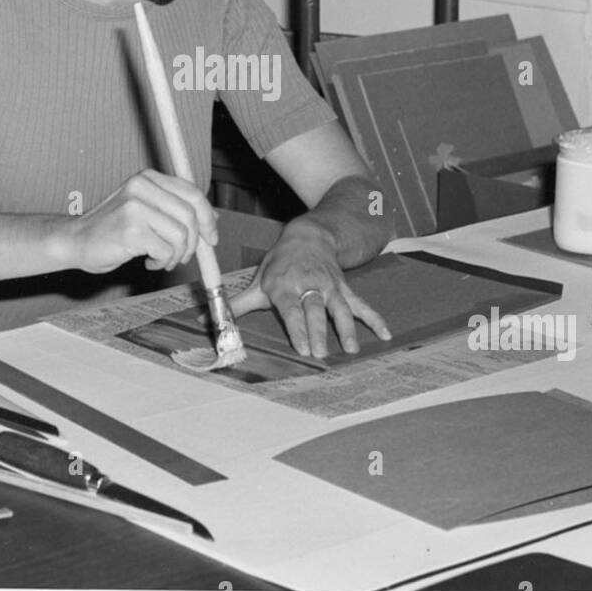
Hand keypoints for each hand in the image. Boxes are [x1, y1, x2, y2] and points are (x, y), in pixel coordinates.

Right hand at [68, 170, 217, 274]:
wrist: (76, 241)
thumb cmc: (112, 229)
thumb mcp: (146, 211)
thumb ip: (174, 210)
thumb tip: (212, 218)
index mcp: (148, 178)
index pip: (192, 192)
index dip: (207, 217)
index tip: (211, 238)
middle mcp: (142, 186)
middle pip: (190, 215)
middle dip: (193, 242)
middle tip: (183, 256)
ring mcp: (135, 207)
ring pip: (180, 235)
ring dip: (176, 255)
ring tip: (161, 259)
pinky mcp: (131, 229)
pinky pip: (165, 251)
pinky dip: (162, 262)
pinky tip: (148, 261)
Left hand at [229, 223, 390, 358]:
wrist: (308, 236)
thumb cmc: (279, 264)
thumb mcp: (257, 282)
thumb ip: (235, 306)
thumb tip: (206, 321)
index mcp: (284, 286)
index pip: (291, 309)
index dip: (297, 328)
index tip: (303, 348)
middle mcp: (309, 285)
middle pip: (315, 310)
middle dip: (319, 332)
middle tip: (322, 354)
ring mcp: (330, 287)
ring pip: (339, 308)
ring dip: (347, 328)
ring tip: (351, 349)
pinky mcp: (344, 288)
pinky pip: (361, 304)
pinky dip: (374, 319)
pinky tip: (385, 335)